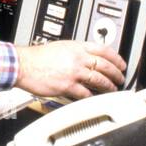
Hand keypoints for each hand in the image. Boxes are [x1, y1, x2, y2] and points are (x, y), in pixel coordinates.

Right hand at [12, 40, 126, 99]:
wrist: (24, 65)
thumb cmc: (38, 57)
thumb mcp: (61, 47)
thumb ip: (76, 51)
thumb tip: (87, 58)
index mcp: (77, 46)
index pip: (103, 49)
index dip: (116, 57)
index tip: (121, 63)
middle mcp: (78, 58)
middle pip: (105, 65)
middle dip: (116, 73)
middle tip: (121, 78)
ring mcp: (74, 72)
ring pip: (99, 80)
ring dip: (108, 86)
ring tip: (112, 89)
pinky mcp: (67, 85)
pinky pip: (85, 93)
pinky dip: (92, 97)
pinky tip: (95, 99)